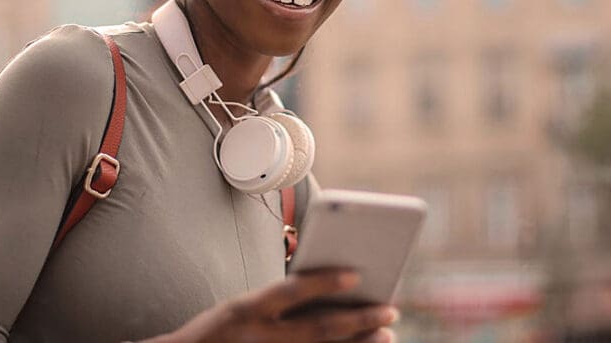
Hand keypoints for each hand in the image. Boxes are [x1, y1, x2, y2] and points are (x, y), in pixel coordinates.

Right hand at [150, 268, 398, 342]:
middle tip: (391, 310)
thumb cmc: (220, 330)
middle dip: (358, 320)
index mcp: (244, 310)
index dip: (322, 282)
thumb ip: (280, 301)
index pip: (289, 291)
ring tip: (386, 335)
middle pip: (317, 329)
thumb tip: (332, 291)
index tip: (356, 274)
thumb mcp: (240, 308)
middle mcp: (257, 338)